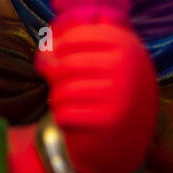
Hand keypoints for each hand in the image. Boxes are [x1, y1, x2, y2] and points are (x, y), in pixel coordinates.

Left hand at [35, 0, 158, 172]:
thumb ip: (69, 47)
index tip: (58, 59)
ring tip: (70, 102)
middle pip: (65, 64)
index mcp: (125, 43)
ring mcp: (120, 93)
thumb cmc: (108, 89)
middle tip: (63, 86)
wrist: (129, 135)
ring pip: (63, 90)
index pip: (74, 37)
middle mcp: (126, 65)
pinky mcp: (109, 120)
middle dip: (56, 78)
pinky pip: (65, 113)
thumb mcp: (99, 58)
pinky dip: (62, 117)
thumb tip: (43, 54)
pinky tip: (75, 119)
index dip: (58, 49)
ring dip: (59, 99)